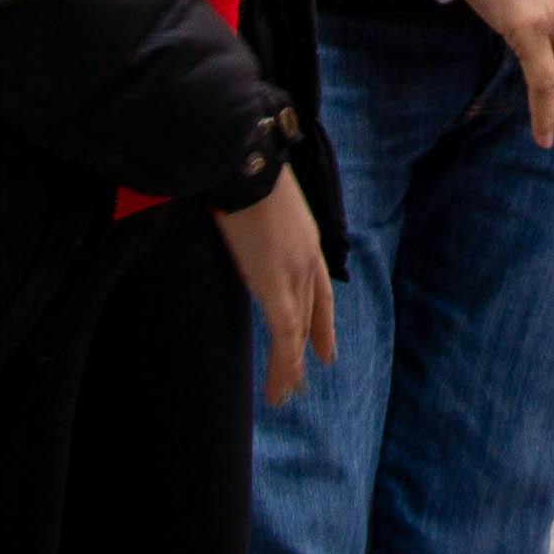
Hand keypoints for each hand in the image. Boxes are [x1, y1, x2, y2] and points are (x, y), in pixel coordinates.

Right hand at [215, 168, 336, 406]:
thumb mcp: (254, 198)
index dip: (322, 316)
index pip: (318, 285)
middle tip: (315, 368)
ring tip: (285, 392)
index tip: (324, 342)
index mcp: (305, 237)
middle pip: (312, 311)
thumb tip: (228, 215)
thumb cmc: (240, 170)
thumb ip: (250, 218)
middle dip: (313, 340)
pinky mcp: (276, 285)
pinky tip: (281, 385)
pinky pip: (285, 334)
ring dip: (291, 364)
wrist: (243, 161)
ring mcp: (295, 272)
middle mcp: (308, 257)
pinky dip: (285, 363)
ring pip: (298, 329)